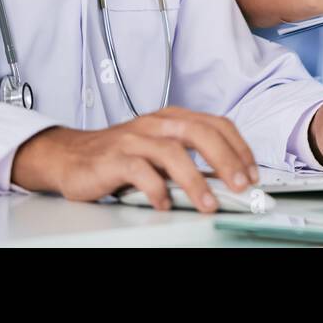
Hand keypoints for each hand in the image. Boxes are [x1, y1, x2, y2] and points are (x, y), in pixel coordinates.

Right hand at [10, 107, 258, 212]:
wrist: (70, 155)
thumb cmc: (120, 154)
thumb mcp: (159, 149)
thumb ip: (189, 158)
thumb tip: (227, 179)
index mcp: (173, 118)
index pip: (215, 124)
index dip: (238, 148)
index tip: (252, 172)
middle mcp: (156, 124)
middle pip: (200, 133)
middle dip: (226, 160)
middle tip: (241, 185)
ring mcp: (134, 139)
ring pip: (173, 153)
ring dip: (196, 180)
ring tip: (208, 203)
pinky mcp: (114, 158)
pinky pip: (140, 172)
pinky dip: (156, 190)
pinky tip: (164, 204)